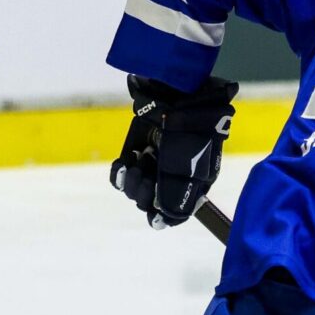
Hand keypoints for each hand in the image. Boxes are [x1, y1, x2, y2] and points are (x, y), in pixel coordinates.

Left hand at [109, 75, 237, 228]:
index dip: (165, 217)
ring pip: (134, 192)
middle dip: (144, 194)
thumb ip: (179, 195)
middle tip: (145, 174)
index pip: (177, 213)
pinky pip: (120, 177)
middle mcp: (172, 179)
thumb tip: (164, 218)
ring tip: (138, 161)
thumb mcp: (192, 166)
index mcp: (194, 185)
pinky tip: (126, 161)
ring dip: (132, 181)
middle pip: (152, 205)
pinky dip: (120, 173)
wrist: (174, 96)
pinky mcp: (134, 155)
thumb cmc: (191, 130)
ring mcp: (152, 167)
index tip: (155, 215)